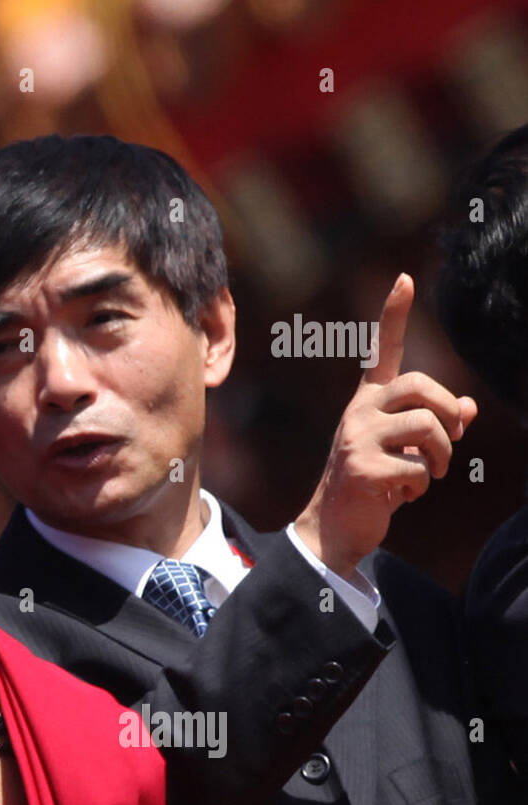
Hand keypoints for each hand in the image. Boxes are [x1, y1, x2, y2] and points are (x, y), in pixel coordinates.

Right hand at [294, 273, 477, 576]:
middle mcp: (358, 413)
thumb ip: (435, 427)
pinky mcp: (362, 468)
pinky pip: (415, 467)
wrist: (334, 527)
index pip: (381, 351)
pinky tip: (400, 495)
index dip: (393, 314)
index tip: (405, 278)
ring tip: (427, 475)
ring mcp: (357, 439)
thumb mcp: (406, 451)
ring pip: (426, 427)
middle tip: (451, 440)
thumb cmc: (373, 485)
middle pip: (419, 385)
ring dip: (441, 458)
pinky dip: (419, 486)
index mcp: (367, 403)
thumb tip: (469, 409)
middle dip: (447, 413)